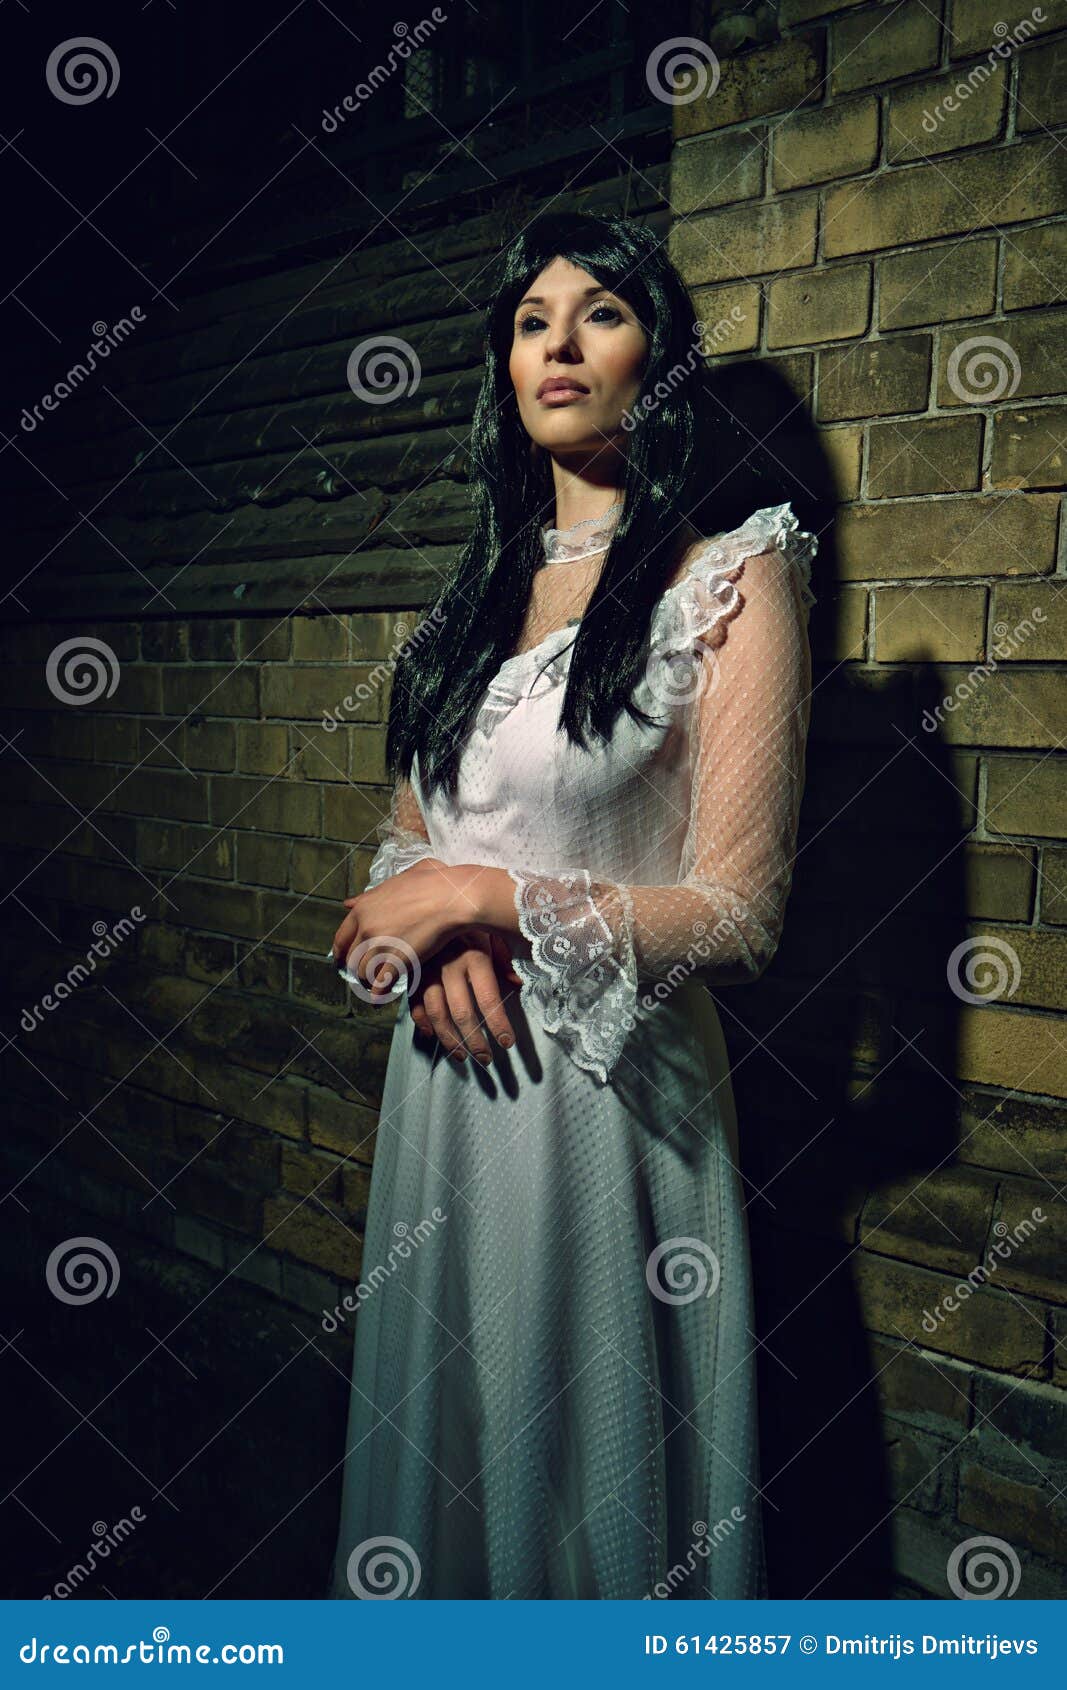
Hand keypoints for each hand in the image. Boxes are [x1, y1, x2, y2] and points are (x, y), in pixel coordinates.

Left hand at [329, 859, 481, 999]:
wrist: (451, 898)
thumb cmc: (431, 883)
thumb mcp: (396, 881)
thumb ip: (369, 894)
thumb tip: (349, 902)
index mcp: (363, 909)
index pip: (341, 937)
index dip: (340, 952)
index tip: (341, 960)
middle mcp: (367, 928)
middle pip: (351, 958)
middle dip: (355, 969)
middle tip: (361, 975)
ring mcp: (381, 946)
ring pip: (364, 972)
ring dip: (368, 981)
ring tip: (374, 985)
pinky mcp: (398, 961)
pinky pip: (381, 983)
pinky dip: (378, 993)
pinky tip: (379, 999)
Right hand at [409, 927, 521, 1064]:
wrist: (433, 897)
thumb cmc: (470, 919)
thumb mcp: (492, 932)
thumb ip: (505, 958)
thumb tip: (518, 983)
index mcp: (475, 956)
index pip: (489, 999)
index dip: (499, 1025)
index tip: (508, 1044)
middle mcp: (451, 966)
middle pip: (462, 1012)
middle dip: (475, 1041)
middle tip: (486, 1060)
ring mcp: (428, 970)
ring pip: (437, 1013)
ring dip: (449, 1040)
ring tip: (462, 1057)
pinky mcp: (412, 971)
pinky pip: (414, 1002)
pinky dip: (422, 1021)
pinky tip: (432, 1035)